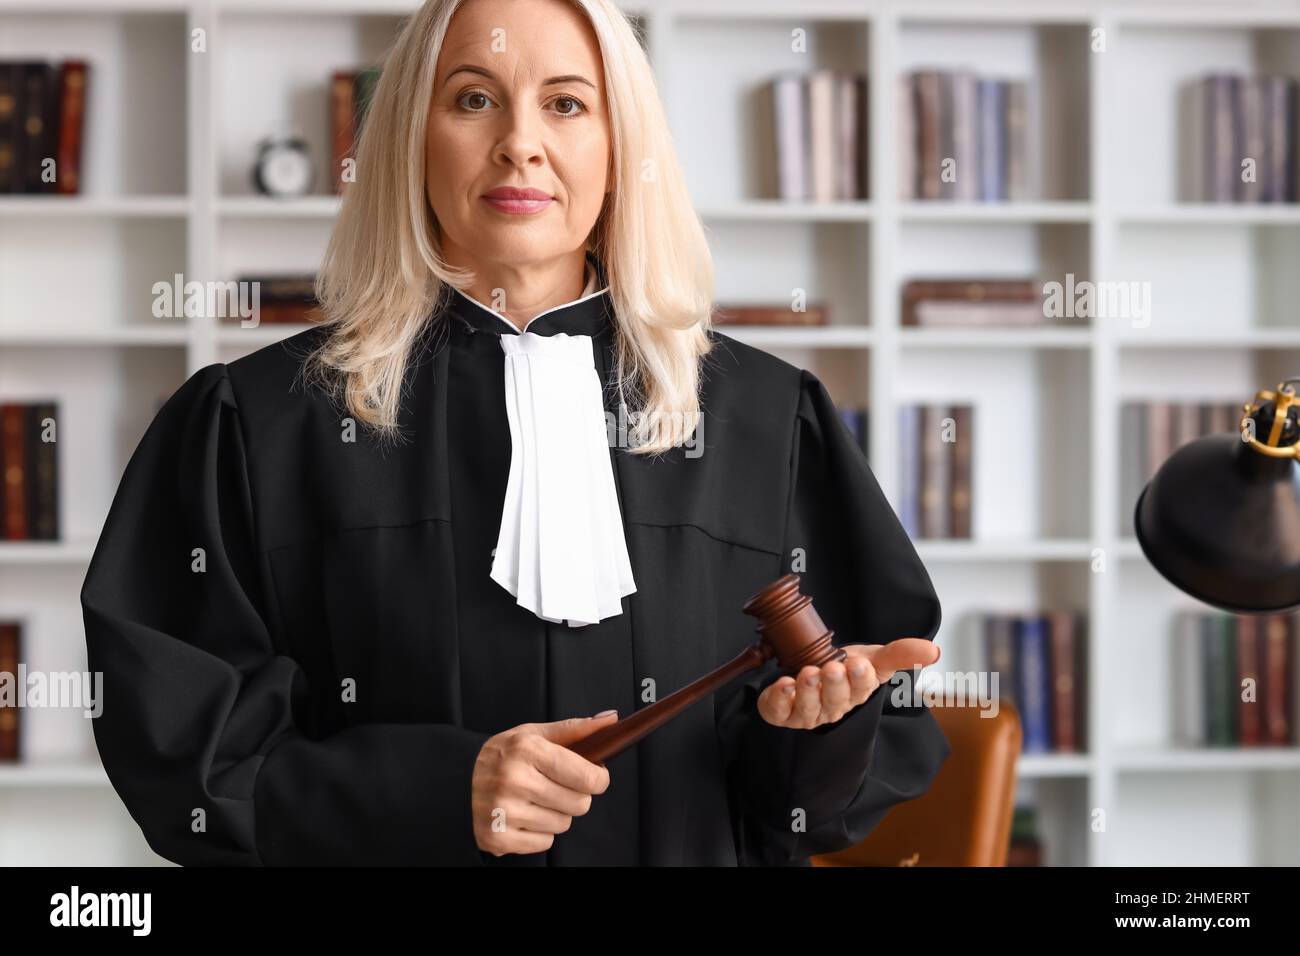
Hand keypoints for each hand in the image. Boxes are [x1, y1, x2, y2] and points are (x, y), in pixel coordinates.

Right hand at [471, 712, 617, 856]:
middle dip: (576, 795)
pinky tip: (523, 815)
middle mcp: (513, 780)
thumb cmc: (503, 756)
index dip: (599, 778)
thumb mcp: (534, 734)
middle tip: (557, 785)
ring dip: (557, 814)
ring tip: (536, 799)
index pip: (586, 776)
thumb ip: (575, 729)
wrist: (455, 779)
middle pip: (580, 804)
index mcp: (526, 750)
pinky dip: (539, 832)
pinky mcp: (497, 838)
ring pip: (563, 825)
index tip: (595, 775)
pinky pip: (544, 843)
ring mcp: (503, 812)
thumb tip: (611, 720)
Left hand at [756, 638, 940, 729]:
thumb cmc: (843, 669)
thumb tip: (934, 650)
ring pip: (808, 708)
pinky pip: (779, 711)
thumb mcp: (870, 657)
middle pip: (836, 700)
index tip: (858, 664)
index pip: (862, 689)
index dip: (860, 678)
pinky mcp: (780, 711)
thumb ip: (899, 654)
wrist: (806, 672)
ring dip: (807, 691)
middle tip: (832, 668)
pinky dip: (780, 699)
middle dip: (834, 685)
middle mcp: (832, 707)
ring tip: (807, 674)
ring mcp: (806, 712)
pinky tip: (783, 685)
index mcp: (856, 694)